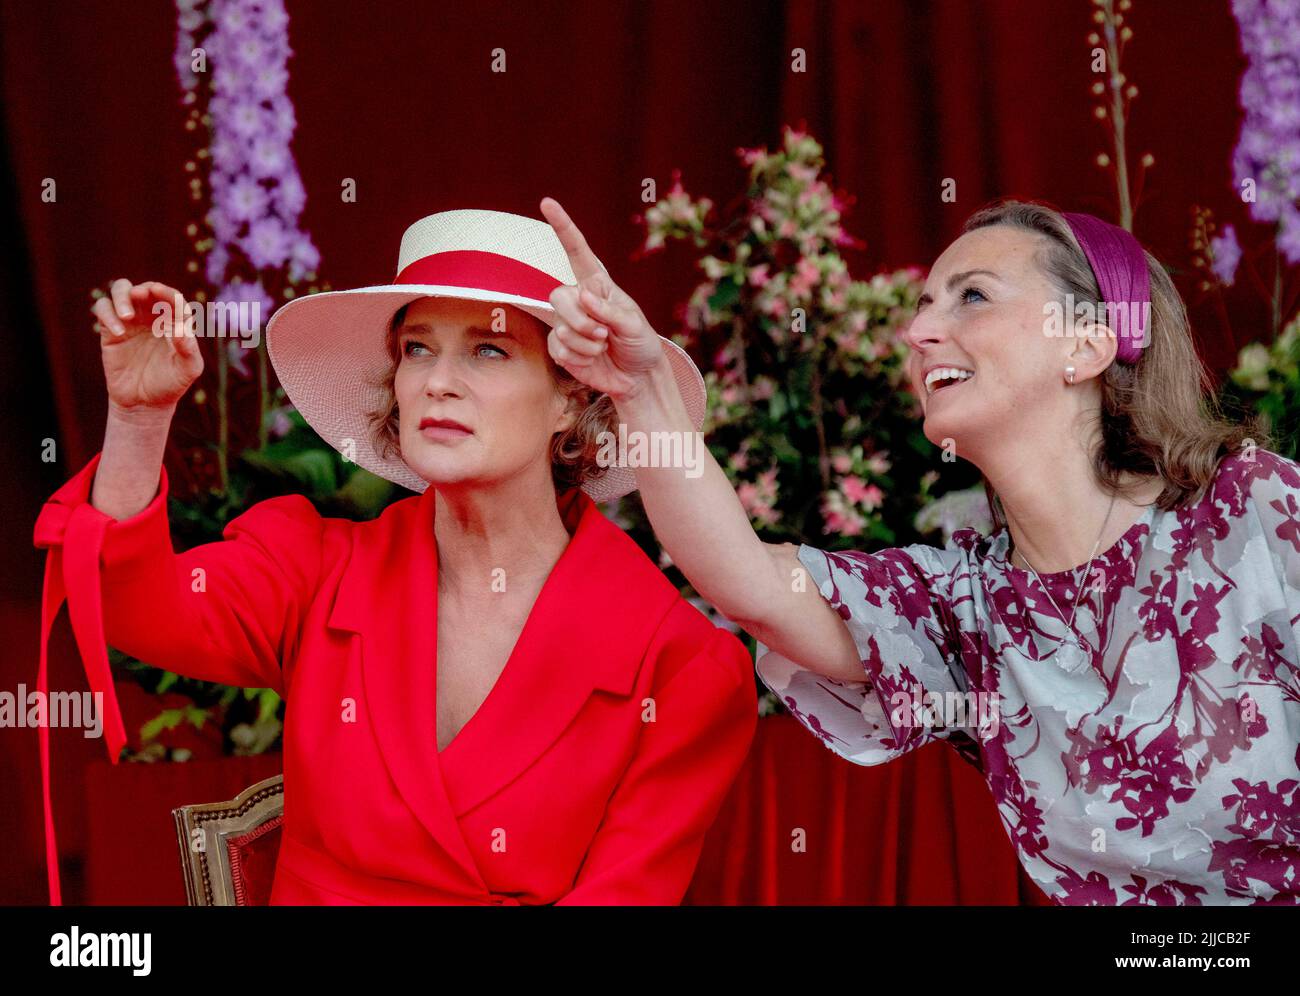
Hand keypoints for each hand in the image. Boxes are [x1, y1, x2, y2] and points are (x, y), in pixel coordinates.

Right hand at [91, 279, 203, 412]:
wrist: (145, 403)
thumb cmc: (171, 384)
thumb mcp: (187, 369)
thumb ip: (188, 349)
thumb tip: (181, 328)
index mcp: (174, 321)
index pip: (172, 299)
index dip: (167, 292)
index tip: (160, 291)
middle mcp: (152, 317)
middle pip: (144, 289)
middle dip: (143, 289)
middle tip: (141, 295)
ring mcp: (130, 322)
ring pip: (121, 291)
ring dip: (122, 296)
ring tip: (128, 315)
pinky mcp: (110, 331)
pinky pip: (103, 310)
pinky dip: (108, 314)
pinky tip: (118, 331)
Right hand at [539, 197, 669, 398]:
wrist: (638, 377)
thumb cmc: (640, 344)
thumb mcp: (634, 325)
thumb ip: (610, 310)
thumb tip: (584, 296)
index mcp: (598, 285)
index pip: (578, 252)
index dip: (563, 228)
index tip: (547, 203)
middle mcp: (579, 300)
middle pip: (559, 296)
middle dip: (581, 320)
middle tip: (604, 334)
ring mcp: (567, 323)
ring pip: (560, 327)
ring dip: (586, 343)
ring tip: (603, 346)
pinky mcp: (561, 347)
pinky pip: (559, 348)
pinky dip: (578, 358)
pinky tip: (592, 359)